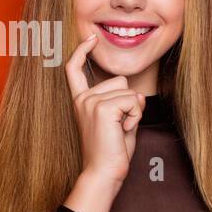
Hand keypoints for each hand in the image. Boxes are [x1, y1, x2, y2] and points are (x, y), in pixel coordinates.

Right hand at [63, 33, 144, 185]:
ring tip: (121, 129)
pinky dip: (135, 116)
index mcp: (81, 101)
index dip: (82, 51)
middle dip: (129, 101)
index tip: (90, 38)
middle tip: (120, 126)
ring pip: (128, 90)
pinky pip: (132, 101)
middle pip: (120, 80)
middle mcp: (82, 99)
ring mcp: (90, 102)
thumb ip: (123, 103)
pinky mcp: (102, 108)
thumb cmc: (111, 152)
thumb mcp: (116, 121)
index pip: (74, 69)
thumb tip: (136, 94)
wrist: (103, 173)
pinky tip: (123, 131)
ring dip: (133, 110)